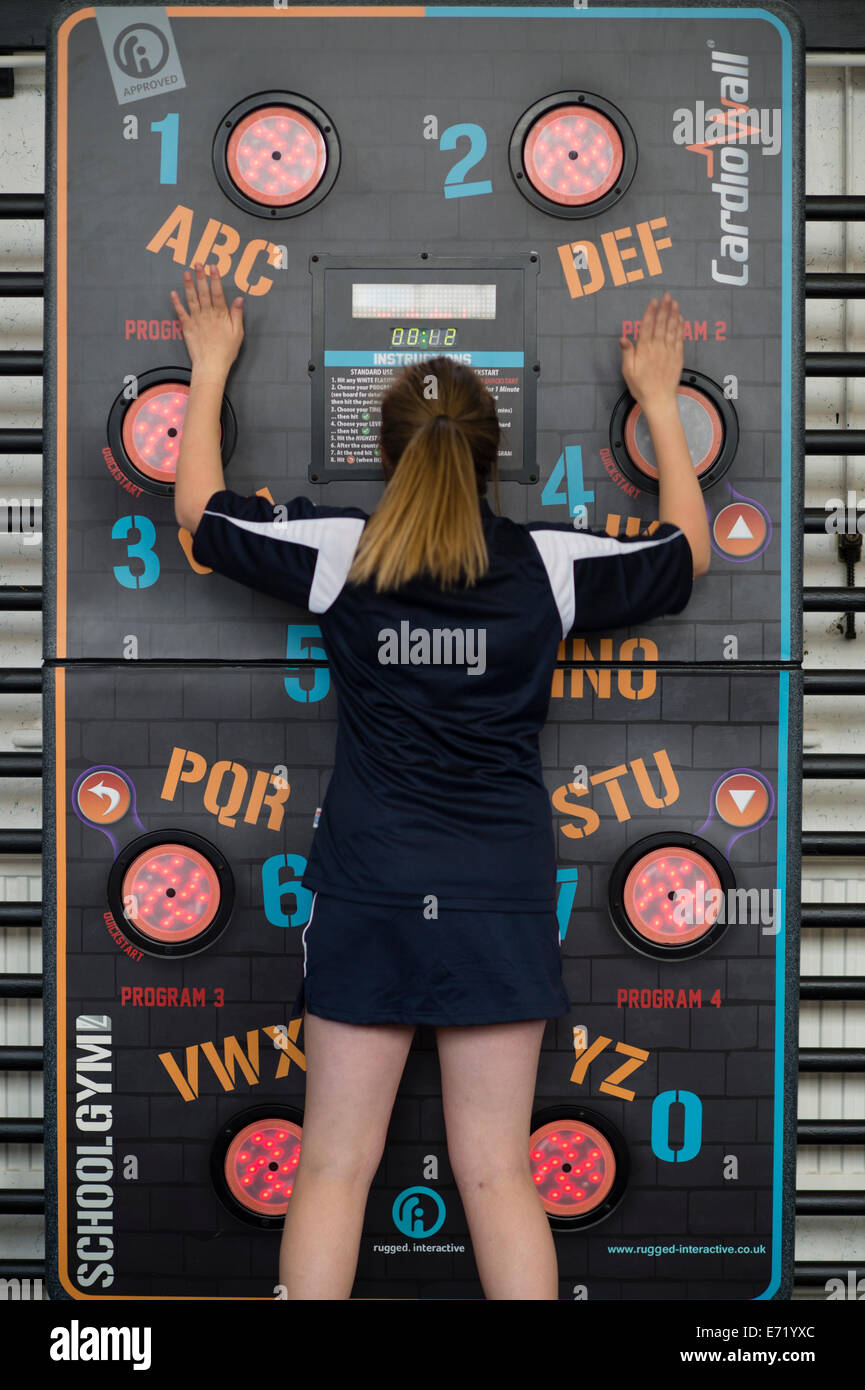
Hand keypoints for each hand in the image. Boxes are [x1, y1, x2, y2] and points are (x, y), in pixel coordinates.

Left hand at [170, 263, 243, 379]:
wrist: (211, 366)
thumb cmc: (226, 351)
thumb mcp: (238, 333)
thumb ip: (237, 314)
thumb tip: (239, 298)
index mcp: (221, 315)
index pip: (218, 292)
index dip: (215, 279)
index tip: (213, 267)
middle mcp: (207, 314)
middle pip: (203, 292)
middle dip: (201, 276)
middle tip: (198, 263)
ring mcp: (196, 320)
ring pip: (191, 299)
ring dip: (188, 285)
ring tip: (186, 273)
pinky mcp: (187, 327)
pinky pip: (180, 313)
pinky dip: (176, 303)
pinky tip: (173, 293)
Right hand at [619, 293, 682, 409]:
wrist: (659, 400)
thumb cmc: (641, 387)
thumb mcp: (628, 371)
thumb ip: (627, 353)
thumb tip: (623, 338)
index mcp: (644, 350)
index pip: (647, 327)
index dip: (650, 313)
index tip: (653, 301)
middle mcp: (658, 348)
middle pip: (661, 324)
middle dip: (664, 309)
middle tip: (667, 296)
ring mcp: (669, 352)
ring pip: (671, 329)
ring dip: (673, 315)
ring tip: (674, 303)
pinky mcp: (677, 357)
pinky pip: (679, 339)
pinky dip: (680, 328)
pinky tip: (680, 319)